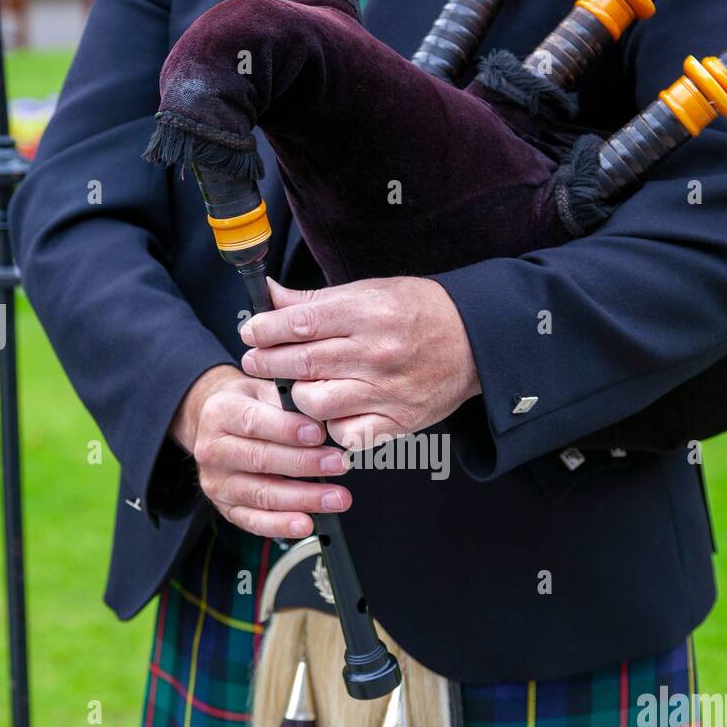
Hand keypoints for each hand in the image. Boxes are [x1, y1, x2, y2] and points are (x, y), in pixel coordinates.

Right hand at [171, 365, 351, 538]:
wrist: (216, 426)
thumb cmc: (249, 406)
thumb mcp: (263, 389)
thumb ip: (288, 401)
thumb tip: (322, 416)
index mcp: (220, 412)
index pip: (253, 422)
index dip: (287, 429)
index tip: (318, 434)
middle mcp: (213, 449)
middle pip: (260, 460)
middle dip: (304, 464)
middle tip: (339, 464)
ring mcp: (217, 482)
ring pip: (261, 494)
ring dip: (302, 499)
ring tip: (335, 498)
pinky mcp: (225, 507)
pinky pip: (254, 521)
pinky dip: (281, 526)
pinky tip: (306, 524)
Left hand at [239, 277, 480, 449]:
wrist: (474, 341)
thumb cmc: (418, 312)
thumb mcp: (370, 292)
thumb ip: (316, 301)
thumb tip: (269, 296)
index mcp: (369, 313)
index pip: (301, 323)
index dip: (266, 329)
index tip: (251, 332)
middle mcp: (377, 353)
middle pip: (303, 363)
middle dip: (268, 363)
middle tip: (255, 362)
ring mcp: (387, 392)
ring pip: (317, 404)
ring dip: (297, 397)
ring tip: (298, 387)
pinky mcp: (397, 422)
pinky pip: (346, 435)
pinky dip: (331, 427)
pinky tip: (333, 413)